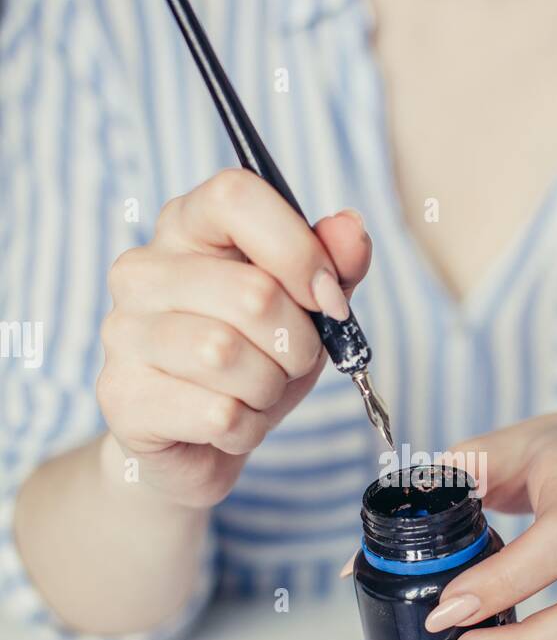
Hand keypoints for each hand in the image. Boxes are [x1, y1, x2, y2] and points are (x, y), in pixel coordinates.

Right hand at [97, 169, 371, 506]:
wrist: (197, 443)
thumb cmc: (253, 362)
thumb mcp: (305, 310)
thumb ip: (333, 266)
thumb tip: (350, 231)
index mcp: (185, 228)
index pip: (236, 196)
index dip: (298, 249)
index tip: (328, 298)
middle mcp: (141, 271)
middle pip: (251, 292)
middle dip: (298, 343)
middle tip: (293, 362)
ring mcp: (123, 333)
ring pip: (227, 354)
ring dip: (269, 387)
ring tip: (258, 392)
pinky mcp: (122, 397)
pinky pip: (216, 412)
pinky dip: (247, 428)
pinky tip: (231, 425)